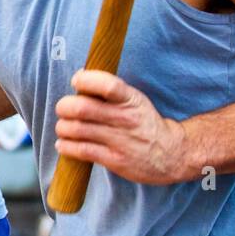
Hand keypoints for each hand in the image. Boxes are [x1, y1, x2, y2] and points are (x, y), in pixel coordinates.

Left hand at [54, 70, 196, 184]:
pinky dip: (66, 146)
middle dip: (64, 107)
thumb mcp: (135, 100)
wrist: (172, 153)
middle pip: (82, 108)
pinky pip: (82, 151)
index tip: (76, 81)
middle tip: (63, 109)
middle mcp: (124, 118)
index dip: (85, 80)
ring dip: (62, 127)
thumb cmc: (144, 123)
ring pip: (77, 130)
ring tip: (63, 128)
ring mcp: (119, 140)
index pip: (107, 84)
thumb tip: (80, 75)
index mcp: (130, 99)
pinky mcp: (115, 159)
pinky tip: (63, 143)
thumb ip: (110, 91)